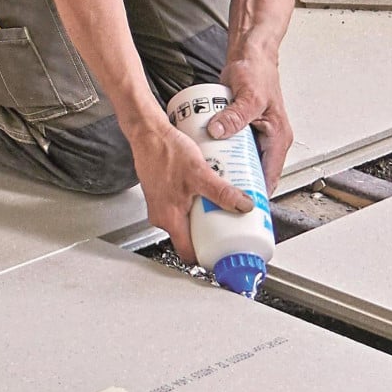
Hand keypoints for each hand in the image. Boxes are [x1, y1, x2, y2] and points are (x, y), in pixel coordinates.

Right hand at [131, 121, 251, 265]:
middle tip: (227, 231)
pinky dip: (194, 205)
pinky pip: (181, 208)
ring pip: (186, 222)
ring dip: (203, 219)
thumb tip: (243, 206)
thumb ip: (221, 192)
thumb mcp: (200, 173)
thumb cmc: (165, 151)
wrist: (148, 133)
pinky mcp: (163, 196)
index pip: (189, 253)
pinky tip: (205, 194)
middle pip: (189, 239)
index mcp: (170, 219)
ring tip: (219, 211)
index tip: (222, 256)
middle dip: (209, 237)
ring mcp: (161, 207)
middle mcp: (162, 217)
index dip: (206, 258)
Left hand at [206, 52, 293, 196]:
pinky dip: (223, 161)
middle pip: (255, 176)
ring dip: (230, 176)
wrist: (250, 54)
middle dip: (240, 191)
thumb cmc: (257, 71)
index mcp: (278, 139)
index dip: (257, 197)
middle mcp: (270, 141)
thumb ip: (234, 115)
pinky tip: (208, 166)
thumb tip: (218, 131)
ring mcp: (257, 137)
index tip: (242, 210)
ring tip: (212, 188)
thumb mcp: (248, 96)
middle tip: (221, 202)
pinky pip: (234, 152)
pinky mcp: (243, 131)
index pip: (270, 177)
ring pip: (244, 166)